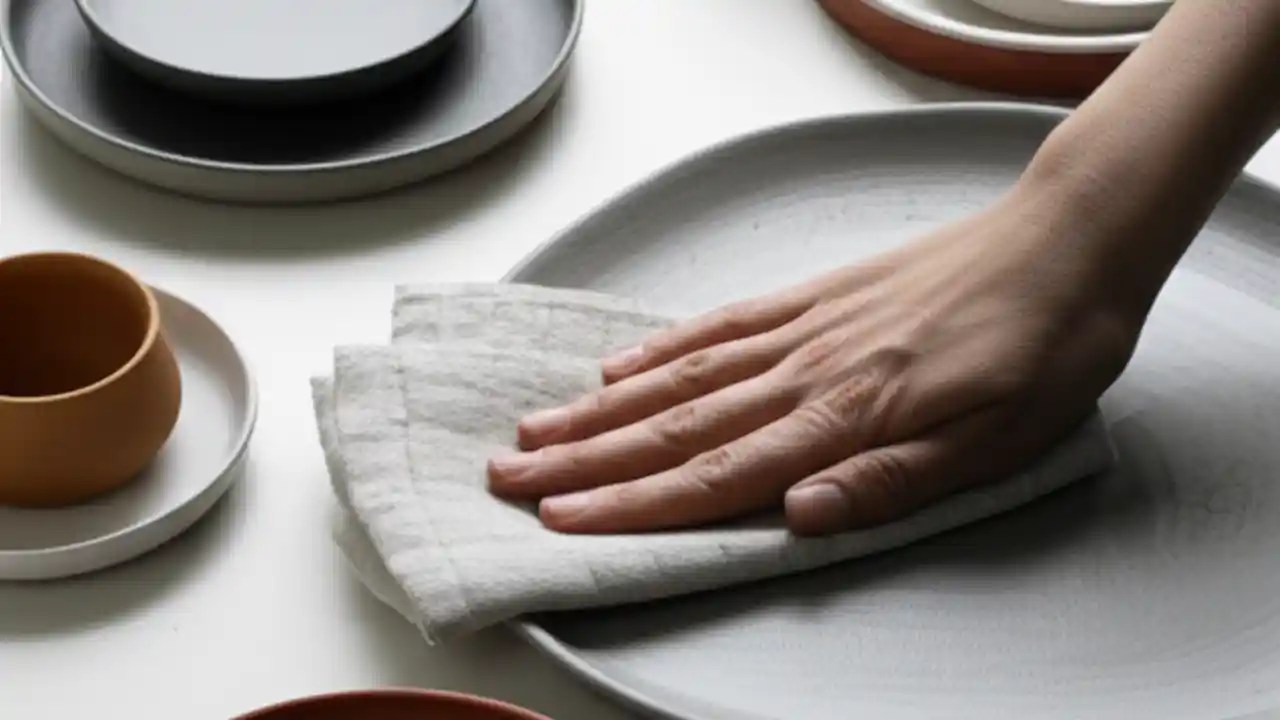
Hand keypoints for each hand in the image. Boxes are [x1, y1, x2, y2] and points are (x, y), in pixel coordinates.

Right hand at [487, 183, 1142, 535]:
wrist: (1068, 239)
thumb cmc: (1045, 347)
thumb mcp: (998, 440)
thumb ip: (891, 480)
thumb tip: (799, 517)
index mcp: (847, 417)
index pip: (717, 474)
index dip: (633, 503)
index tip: (563, 518)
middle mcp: (807, 371)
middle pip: (674, 426)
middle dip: (585, 460)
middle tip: (511, 476)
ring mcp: (802, 328)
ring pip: (680, 376)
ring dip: (601, 409)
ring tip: (537, 428)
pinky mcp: (811, 296)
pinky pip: (720, 325)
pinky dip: (659, 348)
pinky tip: (617, 367)